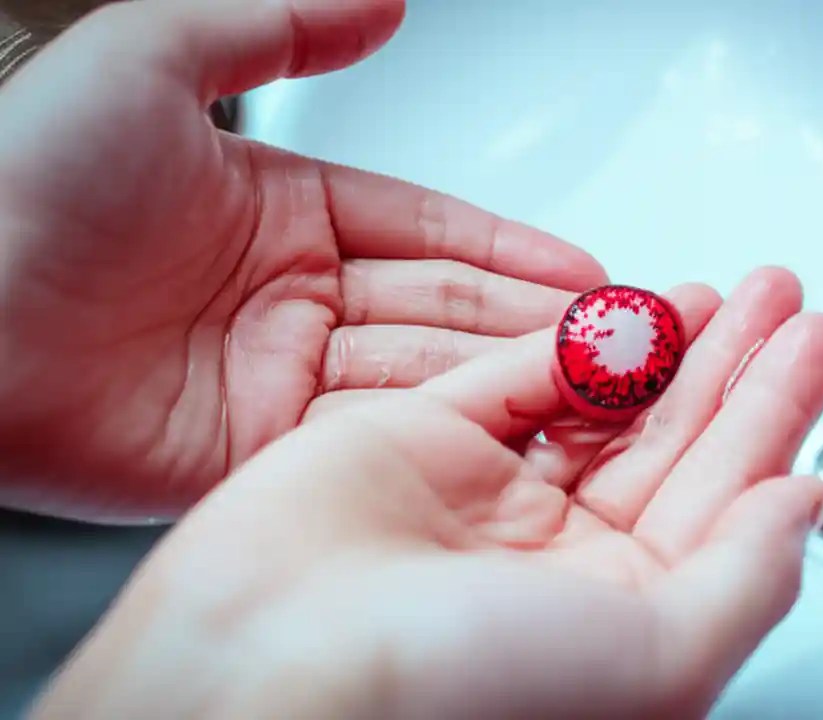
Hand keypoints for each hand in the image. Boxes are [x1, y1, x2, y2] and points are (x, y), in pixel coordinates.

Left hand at [0, 0, 605, 520]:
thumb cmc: (20, 184)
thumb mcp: (152, 57)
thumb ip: (279, 28)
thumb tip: (383, 5)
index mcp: (279, 211)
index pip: (428, 228)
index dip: (511, 247)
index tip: (583, 266)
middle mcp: (289, 298)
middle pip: (443, 305)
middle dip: (533, 317)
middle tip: (621, 331)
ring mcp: (278, 381)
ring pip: (423, 372)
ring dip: (510, 375)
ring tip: (597, 379)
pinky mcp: (256, 456)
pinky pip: (373, 436)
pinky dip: (445, 431)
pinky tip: (514, 425)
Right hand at [33, 269, 822, 719]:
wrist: (266, 669)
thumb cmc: (450, 696)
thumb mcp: (652, 660)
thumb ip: (744, 580)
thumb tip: (806, 509)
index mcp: (623, 625)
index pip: (725, 506)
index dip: (777, 422)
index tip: (817, 353)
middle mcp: (560, 566)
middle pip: (677, 446)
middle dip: (739, 369)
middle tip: (789, 303)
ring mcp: (489, 502)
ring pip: (608, 404)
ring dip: (676, 343)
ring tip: (735, 292)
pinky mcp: (421, 443)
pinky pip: (520, 376)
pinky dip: (582, 338)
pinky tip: (640, 306)